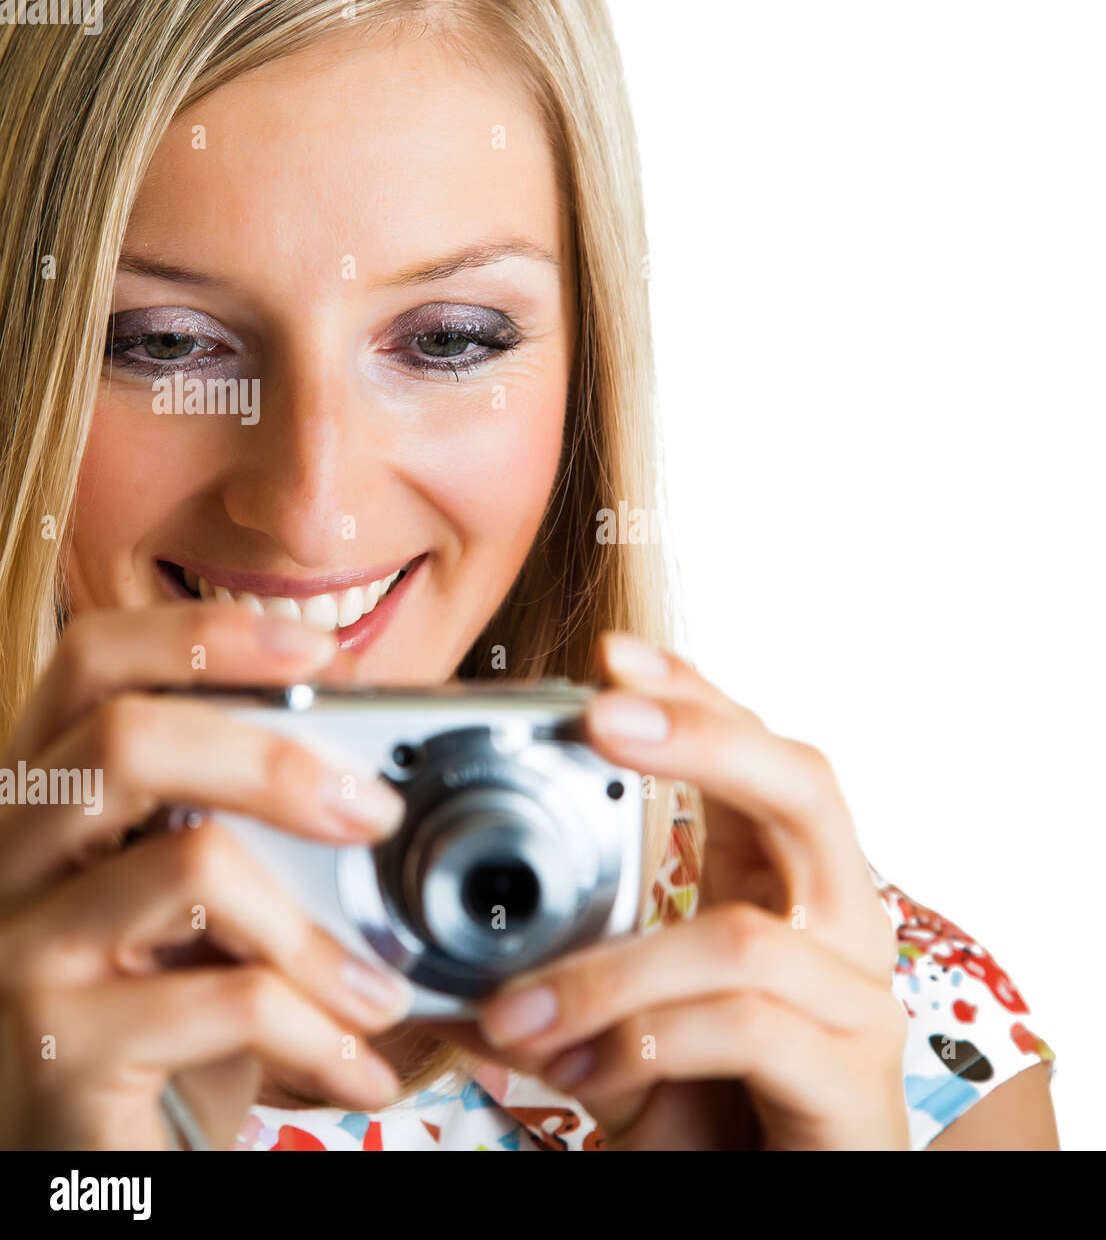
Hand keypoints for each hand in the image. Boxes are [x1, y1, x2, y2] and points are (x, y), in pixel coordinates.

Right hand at [0, 604, 412, 1148]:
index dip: (203, 635)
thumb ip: (242, 820)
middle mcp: (9, 855)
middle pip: (130, 740)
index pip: (93, 663)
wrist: (92, 1159)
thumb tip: (370, 754)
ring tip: (380, 989)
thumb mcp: (196, 900)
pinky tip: (355, 1062)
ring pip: (191, 866)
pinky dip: (317, 1031)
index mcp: (50, 795)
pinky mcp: (53, 1047)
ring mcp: (18, 950)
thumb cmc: (160, 1011)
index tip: (316, 650)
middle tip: (376, 810)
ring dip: (319, 935)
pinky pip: (223, 999)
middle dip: (277, 760)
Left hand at [468, 632, 909, 1149]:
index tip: (616, 655)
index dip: (697, 697)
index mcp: (788, 886)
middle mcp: (840, 922)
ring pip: (740, 935)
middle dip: (702, 737)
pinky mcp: (851, 1075)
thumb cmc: (718, 1112)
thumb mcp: (634, 1026)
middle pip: (804, 786)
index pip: (759, 757)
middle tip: (601, 715)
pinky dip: (644, 1042)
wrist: (782, 1211)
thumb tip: (460, 977)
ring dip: (608, 972)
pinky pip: (744, 1026)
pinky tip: (583, 1077)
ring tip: (514, 1016)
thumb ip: (577, 985)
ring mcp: (857, 995)